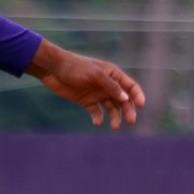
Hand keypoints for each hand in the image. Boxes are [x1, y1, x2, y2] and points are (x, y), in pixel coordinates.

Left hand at [26, 40, 145, 129]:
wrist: (52, 69)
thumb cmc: (75, 67)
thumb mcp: (94, 75)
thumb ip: (110, 86)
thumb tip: (126, 99)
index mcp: (112, 74)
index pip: (130, 86)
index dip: (137, 95)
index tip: (141, 105)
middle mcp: (107, 84)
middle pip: (123, 99)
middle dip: (128, 110)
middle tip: (131, 121)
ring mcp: (97, 93)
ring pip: (111, 108)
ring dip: (115, 117)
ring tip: (115, 126)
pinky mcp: (86, 101)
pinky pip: (96, 112)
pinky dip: (98, 118)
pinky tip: (96, 122)